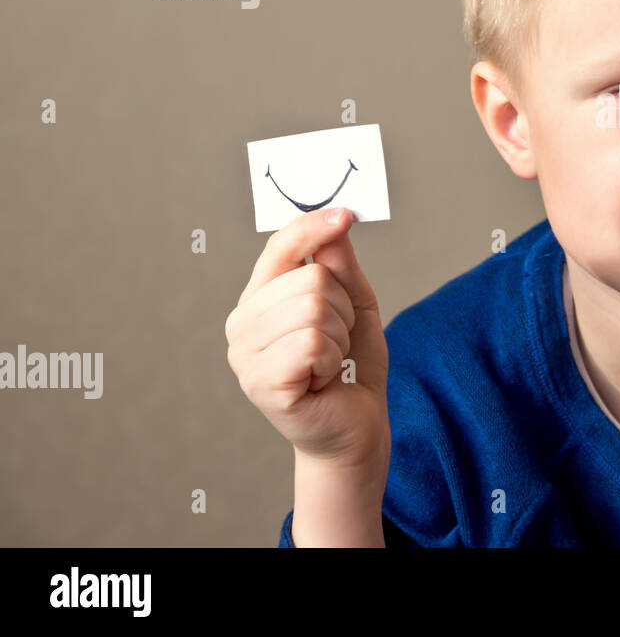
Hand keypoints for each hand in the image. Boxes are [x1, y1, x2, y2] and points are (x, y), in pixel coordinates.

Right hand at [225, 206, 389, 467]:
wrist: (357, 426)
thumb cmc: (351, 365)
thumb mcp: (356, 303)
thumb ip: (341, 264)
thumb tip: (334, 218)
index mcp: (260, 298)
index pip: (279, 246)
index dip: (313, 226)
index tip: (345, 213)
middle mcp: (242, 324)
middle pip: (310, 279)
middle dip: (343, 308)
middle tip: (338, 339)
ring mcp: (245, 356)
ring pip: (313, 309)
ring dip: (339, 336)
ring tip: (330, 360)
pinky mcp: (260, 384)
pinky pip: (311, 343)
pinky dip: (333, 360)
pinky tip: (323, 379)